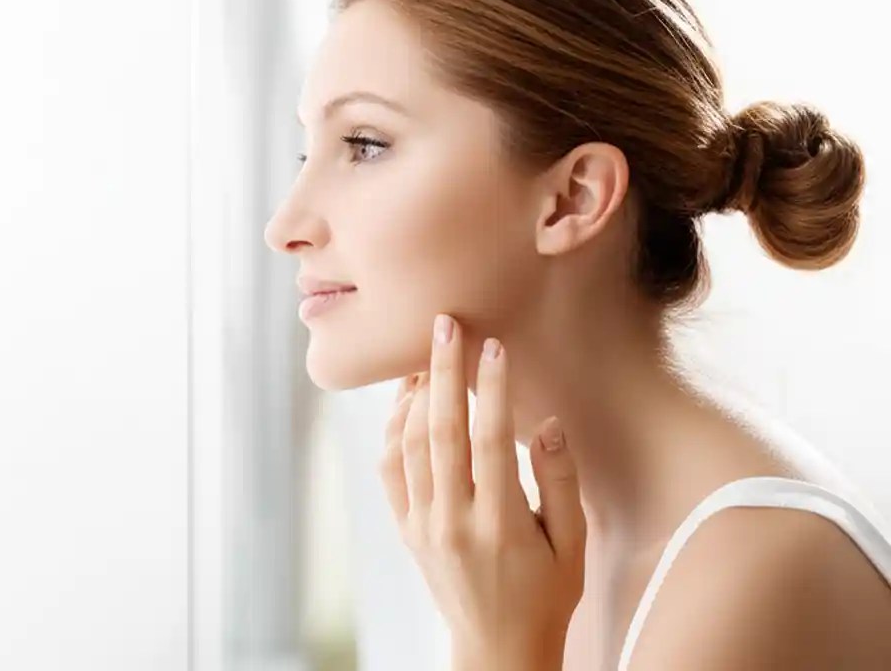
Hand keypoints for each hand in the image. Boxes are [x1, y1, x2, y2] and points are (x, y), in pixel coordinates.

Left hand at [379, 314, 585, 670]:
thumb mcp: (572, 543)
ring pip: (408, 445)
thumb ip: (559, 481)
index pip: (490, 442)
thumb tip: (547, 423)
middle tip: (445, 324)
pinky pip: (390, 468)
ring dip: (415, 394)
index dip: (490, 389)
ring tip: (427, 353)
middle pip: (440, 432)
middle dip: (441, 372)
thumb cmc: (546, 593)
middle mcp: (453, 522)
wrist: (497, 646)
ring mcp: (422, 525)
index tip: (495, 346)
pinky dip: (394, 428)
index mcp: (500, 525)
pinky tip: (409, 399)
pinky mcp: (405, 528)